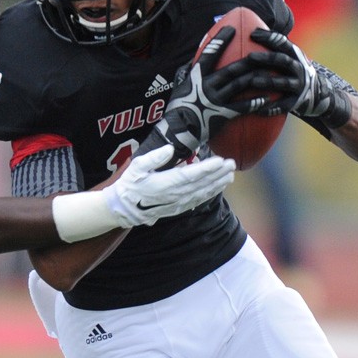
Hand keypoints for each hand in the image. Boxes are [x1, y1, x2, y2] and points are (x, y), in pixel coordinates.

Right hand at [102, 145, 234, 226]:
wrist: (125, 208)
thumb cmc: (131, 184)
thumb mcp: (137, 166)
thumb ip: (154, 158)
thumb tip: (170, 149)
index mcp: (165, 183)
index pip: (191, 175)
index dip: (207, 168)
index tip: (220, 160)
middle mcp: (175, 194)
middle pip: (201, 183)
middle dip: (218, 174)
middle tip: (232, 163)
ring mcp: (178, 202)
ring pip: (202, 192)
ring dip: (218, 184)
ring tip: (230, 174)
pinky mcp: (179, 207)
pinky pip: (198, 200)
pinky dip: (211, 193)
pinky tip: (219, 187)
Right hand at [135, 26, 289, 166]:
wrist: (176, 132)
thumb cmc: (176, 109)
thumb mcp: (179, 86)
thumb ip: (187, 73)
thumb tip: (193, 61)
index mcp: (196, 76)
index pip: (209, 53)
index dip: (220, 40)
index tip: (231, 29)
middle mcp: (207, 86)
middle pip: (232, 68)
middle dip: (249, 59)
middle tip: (261, 51)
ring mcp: (215, 100)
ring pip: (240, 85)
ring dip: (257, 78)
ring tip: (270, 73)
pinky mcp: (222, 114)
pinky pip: (242, 107)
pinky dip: (254, 103)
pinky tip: (266, 99)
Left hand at [249, 28, 351, 127]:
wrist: (320, 95)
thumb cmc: (295, 74)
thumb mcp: (291, 59)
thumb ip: (276, 49)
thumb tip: (251, 31)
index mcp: (295, 55)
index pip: (283, 43)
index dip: (269, 37)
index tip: (252, 33)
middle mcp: (299, 69)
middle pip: (282, 61)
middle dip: (266, 58)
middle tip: (250, 57)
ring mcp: (300, 86)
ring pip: (283, 83)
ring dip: (268, 82)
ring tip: (253, 81)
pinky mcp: (297, 102)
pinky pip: (283, 106)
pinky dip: (271, 108)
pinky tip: (258, 110)